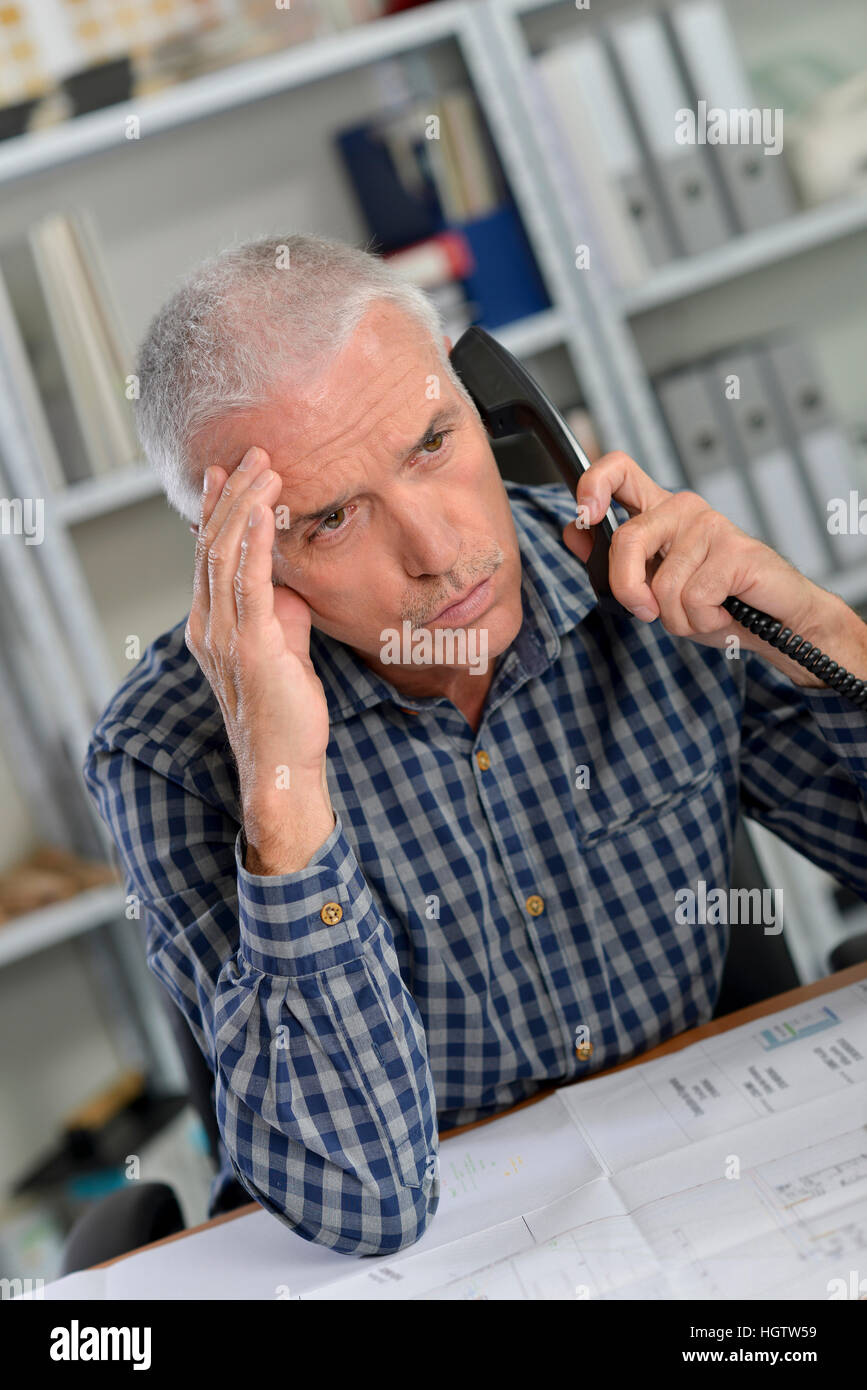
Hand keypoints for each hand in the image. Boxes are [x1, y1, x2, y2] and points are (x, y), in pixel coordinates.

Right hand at [185, 447, 333, 857]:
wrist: (283, 765)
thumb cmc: (285, 711)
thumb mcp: (282, 646)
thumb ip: (280, 609)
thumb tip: (290, 577)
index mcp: (209, 624)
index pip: (207, 553)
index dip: (215, 508)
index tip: (226, 469)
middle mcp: (207, 625)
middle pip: (211, 543)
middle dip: (232, 493)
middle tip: (253, 452)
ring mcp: (225, 635)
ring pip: (226, 554)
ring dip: (247, 505)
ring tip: (266, 467)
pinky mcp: (251, 645)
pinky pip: (250, 582)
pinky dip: (258, 540)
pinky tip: (269, 510)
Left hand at [561, 451, 866, 686]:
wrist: (775, 621)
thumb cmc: (717, 601)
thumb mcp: (654, 584)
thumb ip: (615, 558)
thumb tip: (574, 531)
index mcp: (660, 511)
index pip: (619, 470)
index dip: (592, 484)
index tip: (585, 515)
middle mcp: (684, 510)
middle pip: (627, 540)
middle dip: (628, 589)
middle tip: (647, 611)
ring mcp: (711, 526)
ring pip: (662, 586)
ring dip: (678, 618)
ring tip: (704, 610)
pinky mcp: (735, 551)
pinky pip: (694, 598)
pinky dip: (704, 620)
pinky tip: (724, 611)